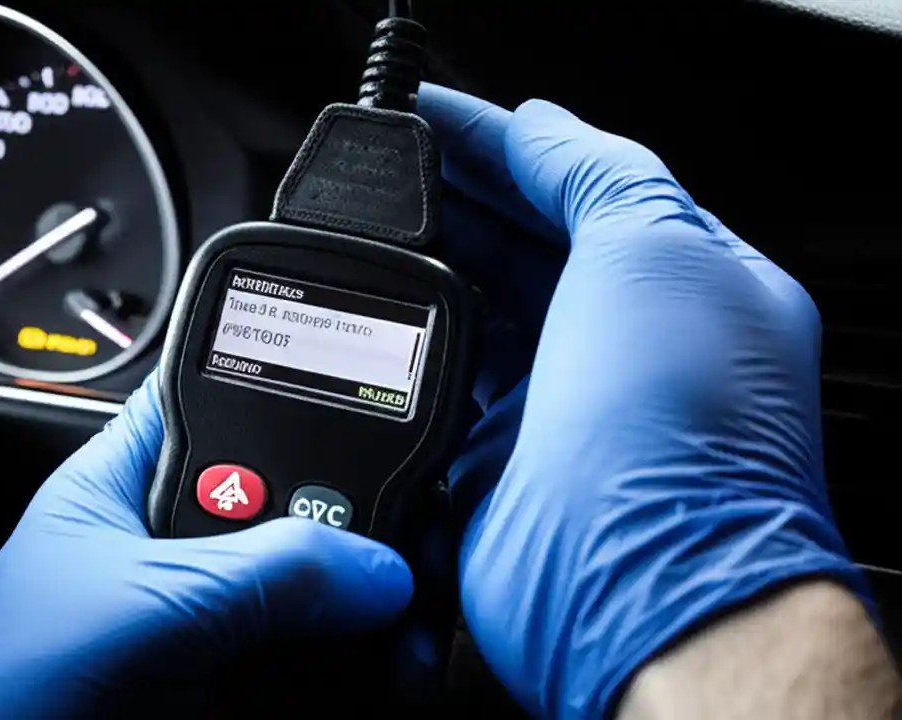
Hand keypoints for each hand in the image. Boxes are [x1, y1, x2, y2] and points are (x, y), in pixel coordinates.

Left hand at [0, 374, 412, 718]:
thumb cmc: (0, 692)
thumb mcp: (140, 604)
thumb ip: (258, 569)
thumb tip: (373, 562)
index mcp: (128, 484)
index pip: (224, 403)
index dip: (296, 394)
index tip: (377, 407)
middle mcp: (177, 544)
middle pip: (295, 498)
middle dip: (360, 515)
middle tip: (412, 538)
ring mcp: (211, 620)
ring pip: (319, 587)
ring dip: (376, 602)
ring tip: (411, 621)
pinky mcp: (234, 684)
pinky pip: (320, 660)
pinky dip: (364, 666)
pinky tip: (390, 669)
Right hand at [417, 84, 870, 718]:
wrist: (637, 595)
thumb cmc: (680, 437)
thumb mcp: (656, 251)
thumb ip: (596, 174)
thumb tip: (535, 127)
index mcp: (684, 285)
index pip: (583, 187)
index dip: (504, 145)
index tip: (430, 120)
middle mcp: (626, 347)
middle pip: (524, 250)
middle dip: (458, 203)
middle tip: (390, 172)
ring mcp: (562, 409)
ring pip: (478, 318)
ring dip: (429, 275)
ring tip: (374, 235)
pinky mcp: (500, 466)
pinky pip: (443, 393)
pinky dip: (409, 357)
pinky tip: (377, 327)